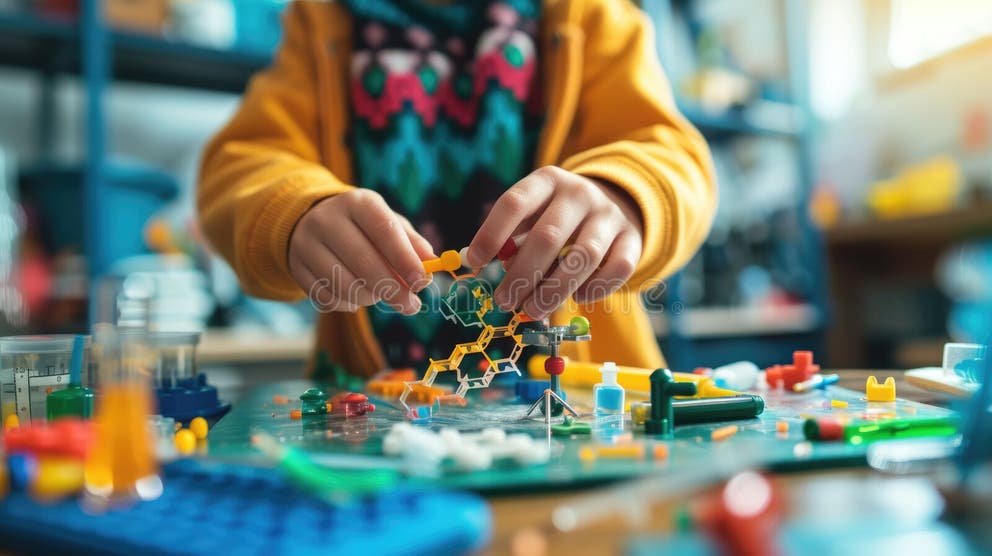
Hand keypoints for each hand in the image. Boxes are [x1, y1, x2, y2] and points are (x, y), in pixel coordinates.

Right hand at [289, 189, 434, 314]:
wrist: (311, 221)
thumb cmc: (363, 227)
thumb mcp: (388, 224)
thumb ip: (412, 243)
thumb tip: (431, 264)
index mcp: (358, 203)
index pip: (385, 231)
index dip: (405, 260)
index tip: (422, 283)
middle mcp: (328, 219)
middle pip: (364, 261)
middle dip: (392, 289)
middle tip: (411, 305)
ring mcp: (307, 243)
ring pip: (344, 284)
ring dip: (370, 298)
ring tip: (380, 294)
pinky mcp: (296, 267)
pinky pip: (326, 298)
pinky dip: (347, 304)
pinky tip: (355, 296)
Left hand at [466, 166, 643, 318]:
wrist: (616, 203)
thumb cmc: (558, 216)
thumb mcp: (533, 214)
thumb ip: (513, 239)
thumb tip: (493, 268)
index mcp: (547, 180)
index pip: (514, 203)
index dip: (491, 234)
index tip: (475, 263)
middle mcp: (579, 193)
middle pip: (548, 236)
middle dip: (521, 275)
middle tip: (504, 301)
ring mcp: (609, 215)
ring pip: (583, 257)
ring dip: (553, 291)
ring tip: (531, 311)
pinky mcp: (633, 238)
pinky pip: (618, 269)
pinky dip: (595, 289)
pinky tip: (578, 297)